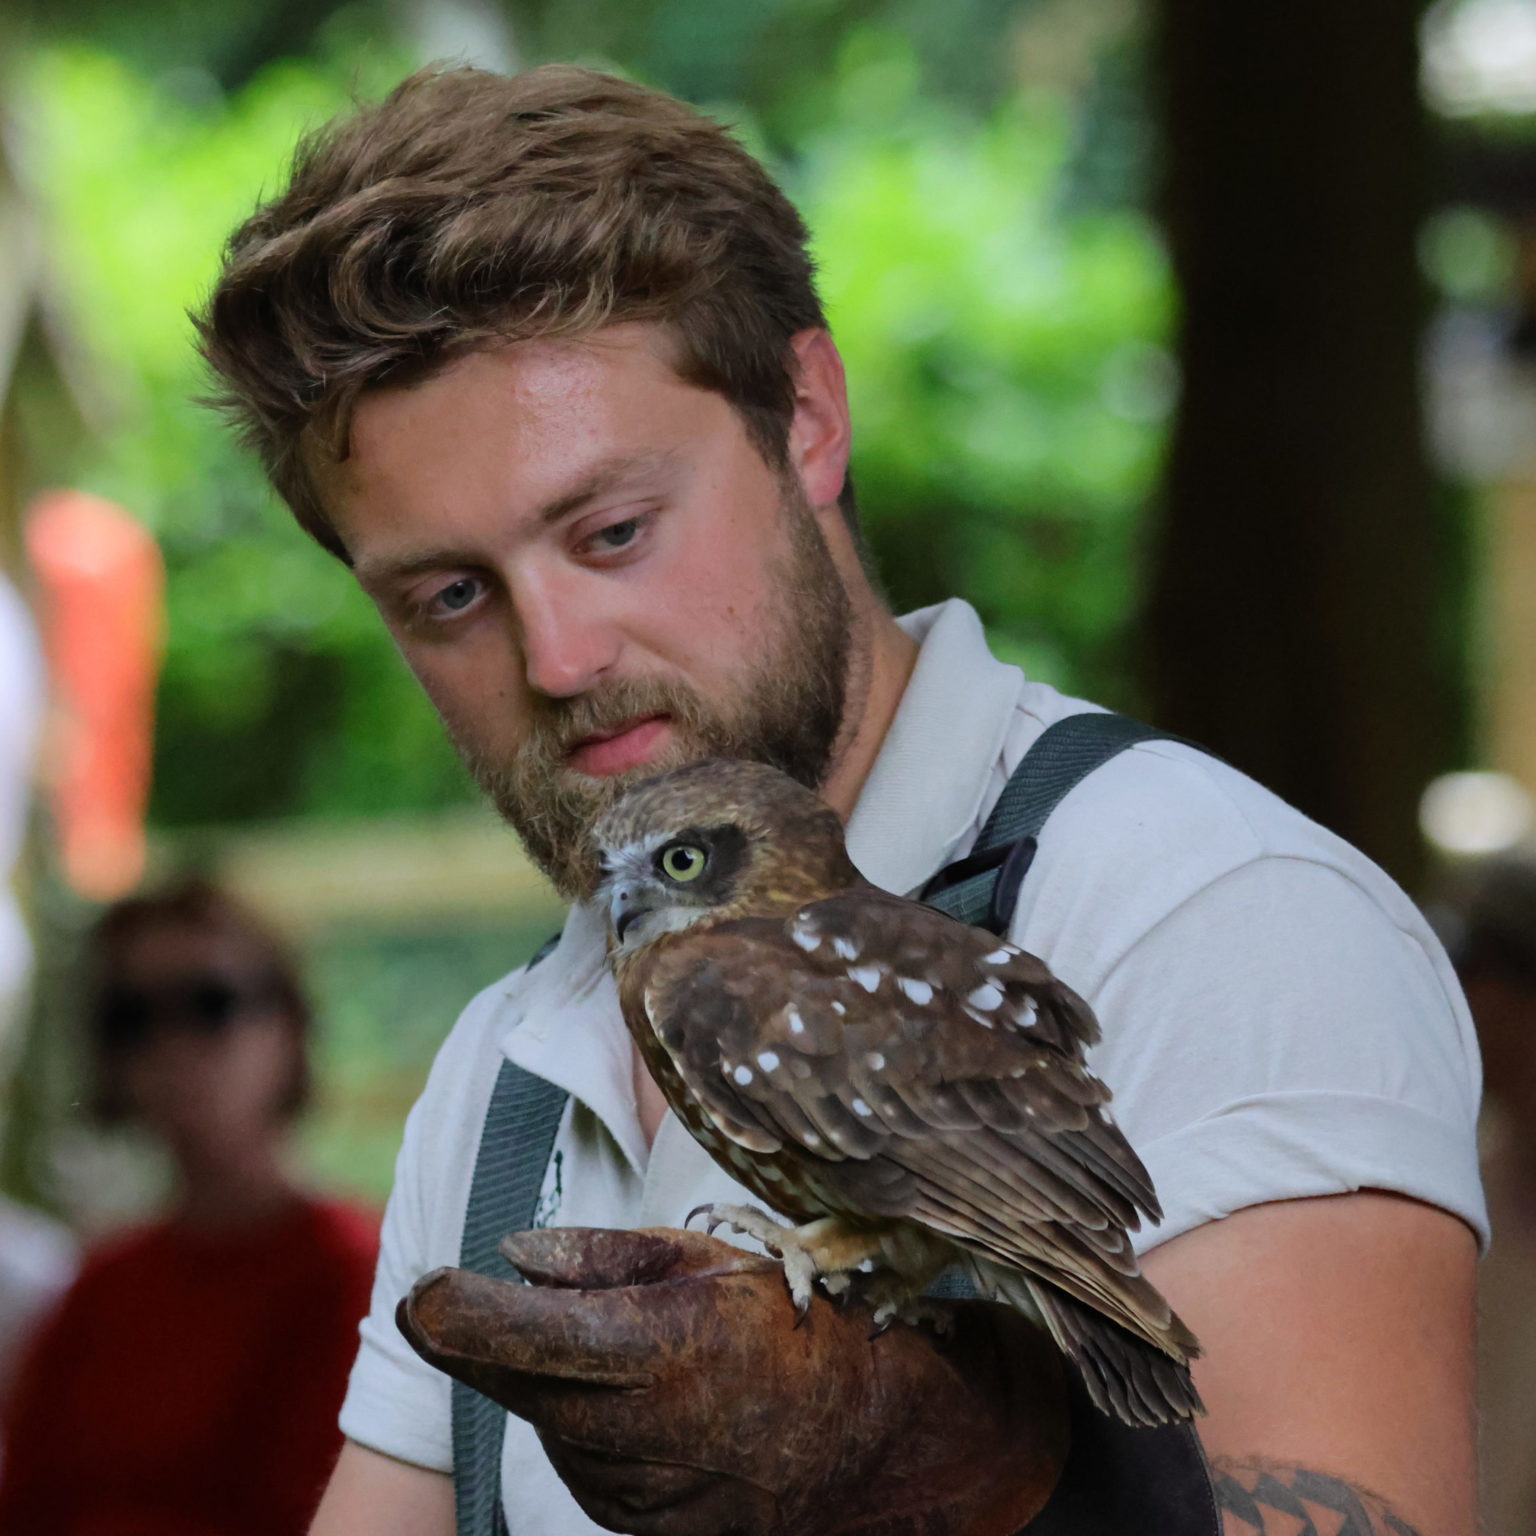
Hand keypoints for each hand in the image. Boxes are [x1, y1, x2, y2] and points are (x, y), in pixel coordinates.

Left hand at [397, 1226, 1068, 1535]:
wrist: (888, 1449)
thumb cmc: (809, 1326)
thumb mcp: (717, 1258)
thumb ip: (601, 1257)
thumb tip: (509, 1255)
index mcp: (645, 1348)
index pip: (491, 1331)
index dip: (447, 1305)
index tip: (432, 1285)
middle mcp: (622, 1434)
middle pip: (510, 1378)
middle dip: (518, 1335)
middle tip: (587, 1302)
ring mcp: (626, 1496)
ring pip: (547, 1420)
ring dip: (570, 1382)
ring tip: (659, 1357)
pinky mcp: (636, 1532)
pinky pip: (584, 1463)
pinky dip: (601, 1427)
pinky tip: (670, 1408)